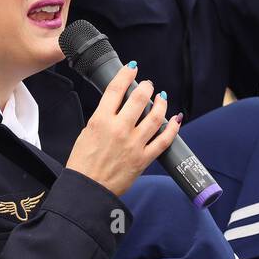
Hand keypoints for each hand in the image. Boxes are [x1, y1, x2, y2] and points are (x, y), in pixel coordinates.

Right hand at [66, 62, 179, 197]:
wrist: (87, 190)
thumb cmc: (83, 163)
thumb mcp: (86, 132)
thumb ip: (103, 117)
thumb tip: (117, 106)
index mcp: (101, 121)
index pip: (116, 89)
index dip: (126, 74)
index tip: (132, 68)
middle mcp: (119, 129)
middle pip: (139, 98)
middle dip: (146, 87)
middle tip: (148, 85)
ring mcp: (134, 144)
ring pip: (155, 116)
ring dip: (161, 103)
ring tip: (161, 98)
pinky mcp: (144, 158)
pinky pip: (164, 140)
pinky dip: (172, 128)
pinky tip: (175, 119)